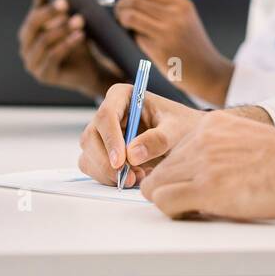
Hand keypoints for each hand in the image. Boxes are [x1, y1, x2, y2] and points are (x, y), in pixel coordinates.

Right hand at [18, 0, 118, 99]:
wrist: (88, 69)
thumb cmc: (73, 42)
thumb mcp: (62, 21)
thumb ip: (49, 3)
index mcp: (27, 33)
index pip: (33, 15)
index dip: (45, 4)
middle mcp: (25, 49)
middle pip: (33, 27)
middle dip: (50, 14)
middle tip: (66, 3)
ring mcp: (32, 65)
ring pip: (44, 42)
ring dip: (62, 29)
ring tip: (79, 20)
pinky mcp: (44, 76)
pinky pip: (53, 57)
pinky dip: (66, 44)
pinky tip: (79, 36)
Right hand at [77, 85, 207, 187]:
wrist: (185, 137)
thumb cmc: (182, 125)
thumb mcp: (177, 129)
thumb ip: (158, 139)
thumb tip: (132, 154)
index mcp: (123, 96)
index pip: (106, 115)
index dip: (110, 139)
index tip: (121, 161)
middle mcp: (108, 113)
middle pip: (91, 138)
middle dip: (107, 163)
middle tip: (131, 178)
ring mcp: (102, 134)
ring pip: (89, 156)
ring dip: (109, 173)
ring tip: (139, 177)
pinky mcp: (102, 152)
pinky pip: (93, 168)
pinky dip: (109, 178)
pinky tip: (134, 177)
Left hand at [106, 0, 233, 104]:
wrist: (209, 72)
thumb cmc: (191, 46)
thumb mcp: (184, 19)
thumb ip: (161, 8)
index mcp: (181, 3)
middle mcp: (175, 15)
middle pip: (134, 0)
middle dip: (119, 5)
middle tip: (116, 12)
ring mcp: (167, 32)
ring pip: (129, 16)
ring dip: (120, 19)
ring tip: (123, 25)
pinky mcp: (159, 49)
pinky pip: (134, 36)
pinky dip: (129, 35)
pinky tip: (134, 39)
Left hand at [141, 111, 274, 219]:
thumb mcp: (247, 141)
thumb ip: (221, 151)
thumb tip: (206, 177)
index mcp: (211, 125)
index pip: (172, 153)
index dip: (180, 177)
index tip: (194, 190)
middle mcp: (200, 138)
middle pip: (159, 171)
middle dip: (173, 192)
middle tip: (196, 207)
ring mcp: (202, 161)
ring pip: (155, 187)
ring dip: (172, 204)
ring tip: (201, 212)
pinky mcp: (207, 187)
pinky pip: (164, 203)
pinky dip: (175, 214)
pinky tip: (200, 215)